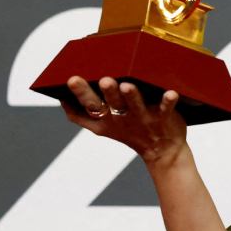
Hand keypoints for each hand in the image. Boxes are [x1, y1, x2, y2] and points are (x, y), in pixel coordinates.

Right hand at [60, 76, 187, 165]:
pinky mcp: (163, 118)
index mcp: (105, 118)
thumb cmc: (130, 131)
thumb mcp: (102, 127)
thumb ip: (81, 115)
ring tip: (127, 86)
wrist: (162, 151)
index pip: (88, 106)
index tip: (71, 79)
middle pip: (111, 105)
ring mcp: (143, 118)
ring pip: (136, 105)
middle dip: (106, 93)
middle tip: (103, 80)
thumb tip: (60, 97)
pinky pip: (166, 108)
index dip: (79, 94)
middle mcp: (122, 118)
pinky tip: (171, 93)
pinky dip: (168, 101)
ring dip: (132, 96)